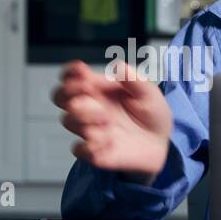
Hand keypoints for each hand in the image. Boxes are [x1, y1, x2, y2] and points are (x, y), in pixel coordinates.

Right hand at [54, 60, 172, 181]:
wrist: (161, 143)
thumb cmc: (151, 114)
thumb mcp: (149, 92)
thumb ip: (133, 79)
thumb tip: (117, 67)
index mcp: (98, 89)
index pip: (71, 77)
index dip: (70, 72)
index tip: (82, 70)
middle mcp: (89, 108)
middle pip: (59, 97)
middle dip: (68, 92)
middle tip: (88, 91)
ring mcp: (90, 130)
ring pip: (68, 120)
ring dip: (87, 117)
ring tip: (109, 121)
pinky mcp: (94, 152)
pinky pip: (79, 149)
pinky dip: (91, 145)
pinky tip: (110, 141)